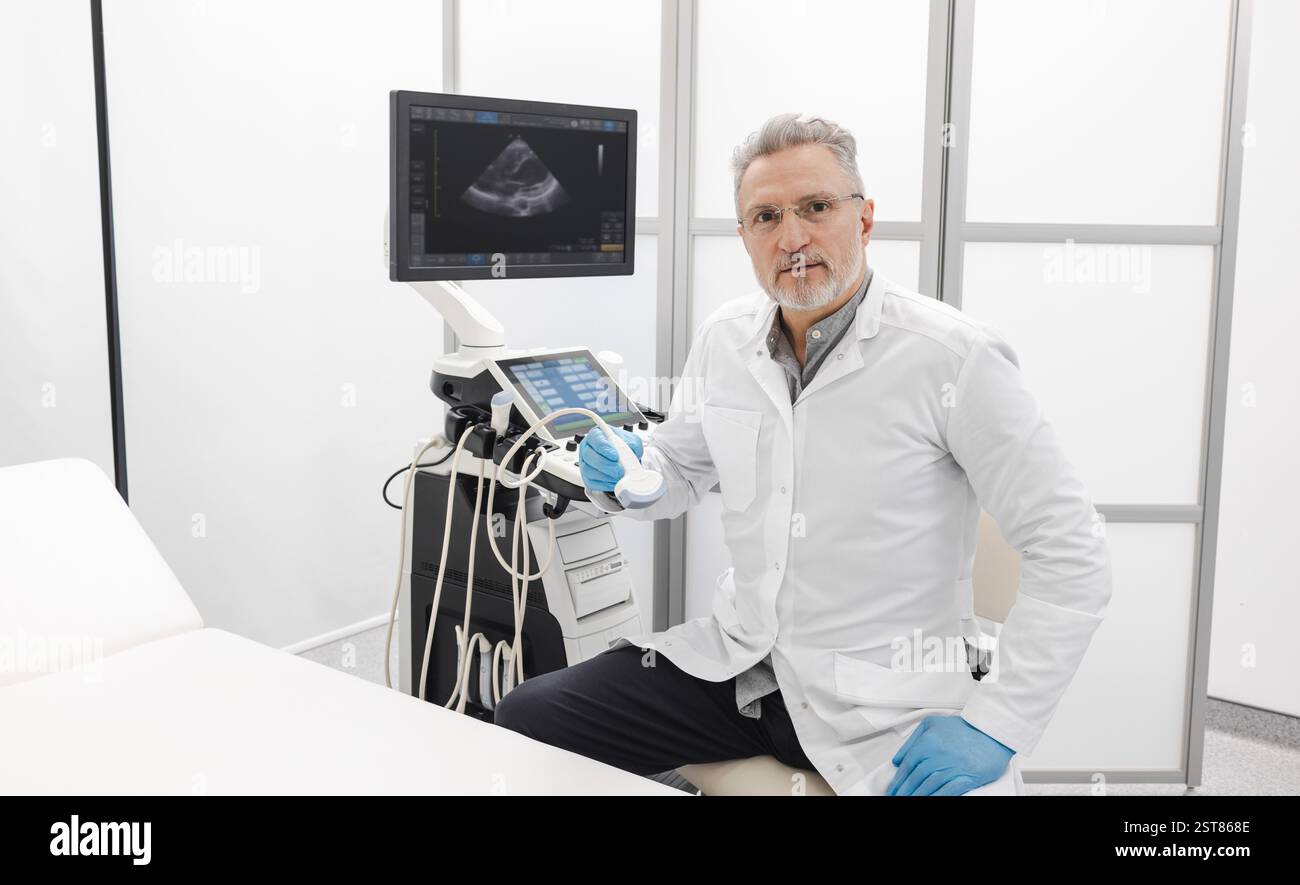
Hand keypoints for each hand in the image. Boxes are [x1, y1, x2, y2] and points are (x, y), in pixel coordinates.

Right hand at [578, 425, 643, 492]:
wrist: (626, 461)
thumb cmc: (625, 448)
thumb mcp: (632, 441)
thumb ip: (632, 443)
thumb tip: (631, 449)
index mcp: (596, 435)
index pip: (595, 439)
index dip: (604, 448)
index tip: (615, 456)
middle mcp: (588, 448)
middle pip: (589, 456)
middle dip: (605, 465)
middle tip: (619, 470)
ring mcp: (586, 463)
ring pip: (588, 470)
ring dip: (605, 476)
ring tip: (618, 477)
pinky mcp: (588, 477)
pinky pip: (592, 482)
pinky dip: (604, 484)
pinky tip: (614, 482)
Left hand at [887, 714, 1013, 795]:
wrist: (991, 732)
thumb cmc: (962, 728)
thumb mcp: (932, 724)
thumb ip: (912, 740)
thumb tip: (898, 760)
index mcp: (927, 742)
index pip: (908, 765)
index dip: (898, 780)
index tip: (892, 790)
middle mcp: (937, 754)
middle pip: (916, 778)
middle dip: (905, 791)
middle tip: (897, 798)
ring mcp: (952, 767)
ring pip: (929, 786)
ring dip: (917, 796)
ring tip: (908, 802)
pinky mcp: (967, 777)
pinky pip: (948, 791)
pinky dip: (936, 798)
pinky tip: (928, 801)